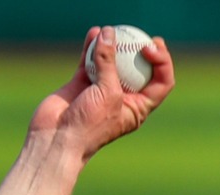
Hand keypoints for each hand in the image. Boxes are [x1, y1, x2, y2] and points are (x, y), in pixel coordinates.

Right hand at [31, 26, 175, 160]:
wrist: (57, 139)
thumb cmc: (90, 125)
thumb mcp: (108, 93)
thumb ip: (109, 63)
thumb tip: (107, 33)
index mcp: (139, 107)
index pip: (161, 83)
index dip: (162, 63)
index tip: (150, 48)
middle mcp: (122, 98)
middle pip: (139, 70)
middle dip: (142, 51)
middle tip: (142, 36)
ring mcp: (101, 90)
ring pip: (112, 62)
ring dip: (113, 45)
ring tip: (111, 30)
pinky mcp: (81, 84)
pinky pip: (90, 61)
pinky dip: (92, 47)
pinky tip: (93, 33)